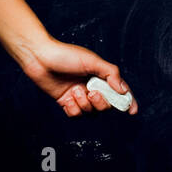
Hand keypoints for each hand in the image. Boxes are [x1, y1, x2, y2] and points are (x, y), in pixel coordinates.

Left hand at [15, 36, 137, 116]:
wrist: (39, 58)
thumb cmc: (66, 55)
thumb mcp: (92, 61)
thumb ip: (110, 73)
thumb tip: (123, 89)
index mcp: (100, 76)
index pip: (118, 90)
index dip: (127, 101)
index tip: (132, 111)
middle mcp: (91, 86)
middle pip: (106, 105)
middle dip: (100, 102)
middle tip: (91, 93)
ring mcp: (79, 95)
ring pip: (91, 112)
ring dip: (84, 105)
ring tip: (75, 92)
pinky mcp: (66, 102)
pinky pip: (76, 115)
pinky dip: (73, 109)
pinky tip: (67, 98)